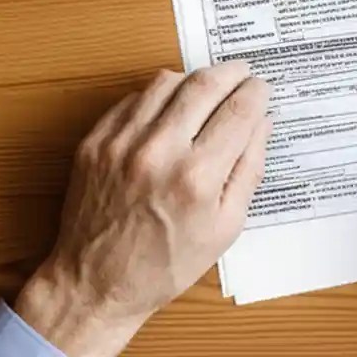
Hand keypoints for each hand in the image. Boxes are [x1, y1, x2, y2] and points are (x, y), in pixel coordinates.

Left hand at [14, 62, 271, 356]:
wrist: (96, 283)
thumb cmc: (166, 264)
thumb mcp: (226, 228)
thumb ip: (248, 169)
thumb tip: (262, 121)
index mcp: (198, 178)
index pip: (239, 112)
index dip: (257, 93)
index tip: (261, 89)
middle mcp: (159, 152)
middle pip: (204, 85)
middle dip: (231, 73)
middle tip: (241, 73)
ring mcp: (122, 143)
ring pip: (166, 82)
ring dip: (194, 78)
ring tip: (207, 88)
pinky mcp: (95, 142)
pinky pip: (133, 100)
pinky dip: (158, 96)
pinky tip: (169, 108)